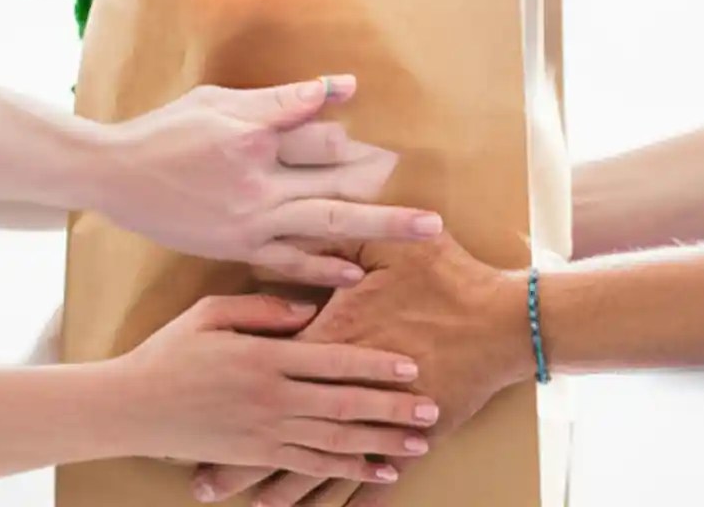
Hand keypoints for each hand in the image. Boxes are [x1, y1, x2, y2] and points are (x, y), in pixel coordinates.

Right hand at [96, 75, 443, 286]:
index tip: (361, 124)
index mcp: (249, 138)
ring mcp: (246, 222)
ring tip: (416, 240)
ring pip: (321, 230)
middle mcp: (254, 185)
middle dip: (387, 208)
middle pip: (334, 194)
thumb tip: (342, 88)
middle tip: (434, 221)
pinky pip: (286, 261)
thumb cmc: (165, 131)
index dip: (339, 131)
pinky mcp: (233, 247)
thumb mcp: (219, 101)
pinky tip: (351, 275)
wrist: (115, 177)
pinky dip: (321, 269)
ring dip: (373, 236)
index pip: (317, 134)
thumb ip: (281, 99)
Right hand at [112, 294, 438, 482]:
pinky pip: (309, 467)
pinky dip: (347, 470)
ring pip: (335, 440)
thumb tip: (308, 309)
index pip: (332, 361)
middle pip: (344, 405)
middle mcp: (270, 398)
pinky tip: (376, 472)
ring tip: (418, 444)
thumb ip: (260, 310)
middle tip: (431, 409)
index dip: (375, 365)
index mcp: (263, 357)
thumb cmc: (169, 353)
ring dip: (380, 443)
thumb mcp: (210, 313)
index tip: (411, 365)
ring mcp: (264, 432)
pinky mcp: (255, 456)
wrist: (131, 407)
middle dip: (391, 409)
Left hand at [191, 234, 533, 505]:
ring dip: (289, 488)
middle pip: (285, 433)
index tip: (197, 422)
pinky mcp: (409, 435)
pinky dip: (351, 495)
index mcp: (333, 340)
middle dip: (244, 463)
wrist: (506, 321)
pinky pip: (374, 475)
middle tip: (206, 488)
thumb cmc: (448, 278)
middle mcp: (347, 388)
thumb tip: (297, 225)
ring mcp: (379, 417)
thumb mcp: (389, 245)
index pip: (269, 378)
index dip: (231, 403)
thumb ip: (339, 236)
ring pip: (323, 462)